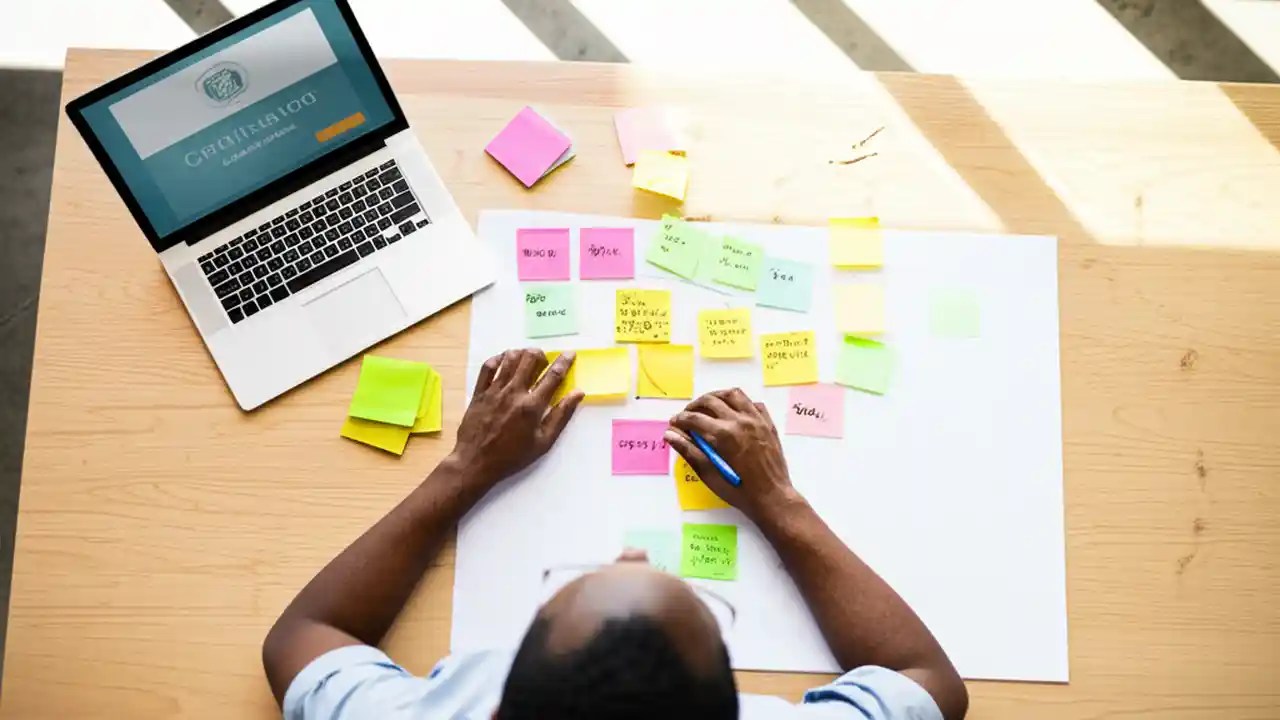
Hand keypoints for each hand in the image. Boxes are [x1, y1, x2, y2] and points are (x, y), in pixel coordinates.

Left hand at [451, 349, 584, 485]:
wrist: (476, 462)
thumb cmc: (512, 456)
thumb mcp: (543, 442)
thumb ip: (561, 416)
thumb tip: (578, 393)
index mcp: (532, 406)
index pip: (553, 376)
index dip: (564, 362)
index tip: (570, 354)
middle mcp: (514, 392)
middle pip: (530, 359)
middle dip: (541, 354)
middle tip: (544, 359)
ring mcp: (494, 390)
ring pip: (510, 358)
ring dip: (522, 353)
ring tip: (526, 358)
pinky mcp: (479, 392)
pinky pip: (488, 366)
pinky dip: (498, 358)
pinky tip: (504, 360)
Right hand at [665, 388, 803, 524]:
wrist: (773, 497)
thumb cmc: (740, 491)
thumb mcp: (709, 475)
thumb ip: (689, 451)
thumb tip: (670, 435)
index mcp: (724, 435)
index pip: (694, 418)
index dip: (680, 420)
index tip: (674, 424)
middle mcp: (740, 421)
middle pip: (711, 401)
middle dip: (694, 406)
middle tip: (687, 415)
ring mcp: (756, 420)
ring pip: (733, 394)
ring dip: (717, 397)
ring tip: (708, 406)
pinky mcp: (768, 424)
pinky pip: (753, 404)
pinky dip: (740, 403)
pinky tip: (734, 412)